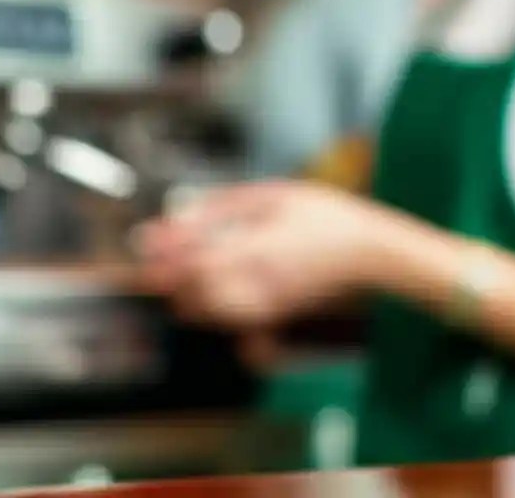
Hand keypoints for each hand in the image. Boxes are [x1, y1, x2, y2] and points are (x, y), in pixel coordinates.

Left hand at [137, 181, 409, 328]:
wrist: (370, 251)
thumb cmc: (325, 215)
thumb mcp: (271, 195)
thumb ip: (220, 208)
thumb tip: (175, 219)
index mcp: (253, 251)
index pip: (187, 265)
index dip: (159, 257)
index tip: (145, 243)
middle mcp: (255, 286)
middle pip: (188, 296)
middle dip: (167, 277)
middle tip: (160, 253)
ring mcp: (264, 305)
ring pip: (203, 313)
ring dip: (185, 293)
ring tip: (186, 267)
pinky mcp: (273, 315)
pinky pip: (226, 319)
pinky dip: (209, 305)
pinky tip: (215, 283)